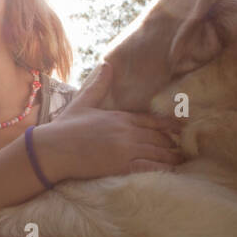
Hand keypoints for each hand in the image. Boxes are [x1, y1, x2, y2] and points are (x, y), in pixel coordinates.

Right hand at [37, 61, 185, 181]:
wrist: (52, 149)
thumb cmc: (65, 127)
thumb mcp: (83, 102)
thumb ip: (98, 85)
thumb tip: (107, 64)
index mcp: (120, 117)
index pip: (152, 120)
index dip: (169, 125)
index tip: (182, 127)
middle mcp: (127, 132)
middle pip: (158, 137)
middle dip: (171, 143)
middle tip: (183, 148)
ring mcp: (126, 150)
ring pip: (157, 153)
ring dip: (171, 157)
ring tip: (181, 161)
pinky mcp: (121, 167)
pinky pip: (149, 168)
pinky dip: (163, 169)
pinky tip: (171, 172)